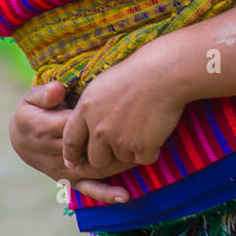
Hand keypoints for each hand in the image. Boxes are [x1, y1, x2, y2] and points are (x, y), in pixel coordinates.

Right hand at [9, 80, 135, 203]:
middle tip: (141, 136)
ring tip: (141, 157)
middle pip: (90, 151)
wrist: (21, 138)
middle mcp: (55, 154)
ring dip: (118, 166)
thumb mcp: (32, 98)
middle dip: (116, 145)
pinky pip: (88, 189)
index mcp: (46, 130)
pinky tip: (125, 196)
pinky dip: (106, 194)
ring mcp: (64, 170)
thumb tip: (58, 90)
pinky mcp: (69, 181)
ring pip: (93, 170)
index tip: (124, 112)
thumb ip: (44, 93)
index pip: (77, 128)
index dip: (100, 122)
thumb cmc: (33, 112)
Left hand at [61, 42, 185, 173]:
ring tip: (145, 126)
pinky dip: (152, 150)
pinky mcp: (142, 147)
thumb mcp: (102, 85)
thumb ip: (91, 108)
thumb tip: (87, 124)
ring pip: (123, 159)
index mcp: (87, 110)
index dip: (71, 154)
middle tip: (122, 145)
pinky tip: (157, 130)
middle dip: (107, 157)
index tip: (73, 163)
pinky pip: (144, 159)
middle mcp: (99, 128)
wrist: (165, 73)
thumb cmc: (137, 72)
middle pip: (96, 159)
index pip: (71, 141)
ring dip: (133, 150)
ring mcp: (120, 139)